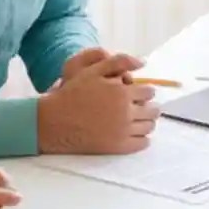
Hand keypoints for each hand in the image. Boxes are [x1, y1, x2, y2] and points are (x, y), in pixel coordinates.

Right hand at [38, 53, 157, 153]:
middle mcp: (126, 112)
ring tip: (140, 119)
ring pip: (149, 127)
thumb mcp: (93, 70)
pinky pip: (141, 144)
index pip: (149, 92)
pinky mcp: (117, 147)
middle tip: (144, 107)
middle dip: (150, 107)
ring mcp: (122, 131)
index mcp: (122, 92)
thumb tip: (143, 62)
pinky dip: (144, 138)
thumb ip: (120, 62)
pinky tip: (137, 134)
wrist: (56, 121)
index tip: (141, 93)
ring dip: (148, 122)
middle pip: (152, 111)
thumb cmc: (73, 93)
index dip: (146, 91)